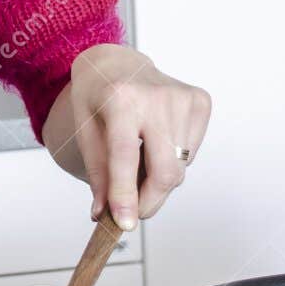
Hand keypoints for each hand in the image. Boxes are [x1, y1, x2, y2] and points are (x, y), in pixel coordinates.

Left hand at [44, 44, 211, 229]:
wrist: (116, 61)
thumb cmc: (97, 94)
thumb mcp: (84, 129)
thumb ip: (97, 172)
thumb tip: (104, 214)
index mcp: (121, 99)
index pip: (125, 157)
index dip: (125, 195)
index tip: (125, 224)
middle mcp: (157, 96)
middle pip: (165, 171)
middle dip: (149, 201)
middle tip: (133, 212)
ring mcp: (183, 97)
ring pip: (180, 168)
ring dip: (159, 179)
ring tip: (140, 158)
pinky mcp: (200, 101)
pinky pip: (191, 153)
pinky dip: (173, 159)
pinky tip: (156, 140)